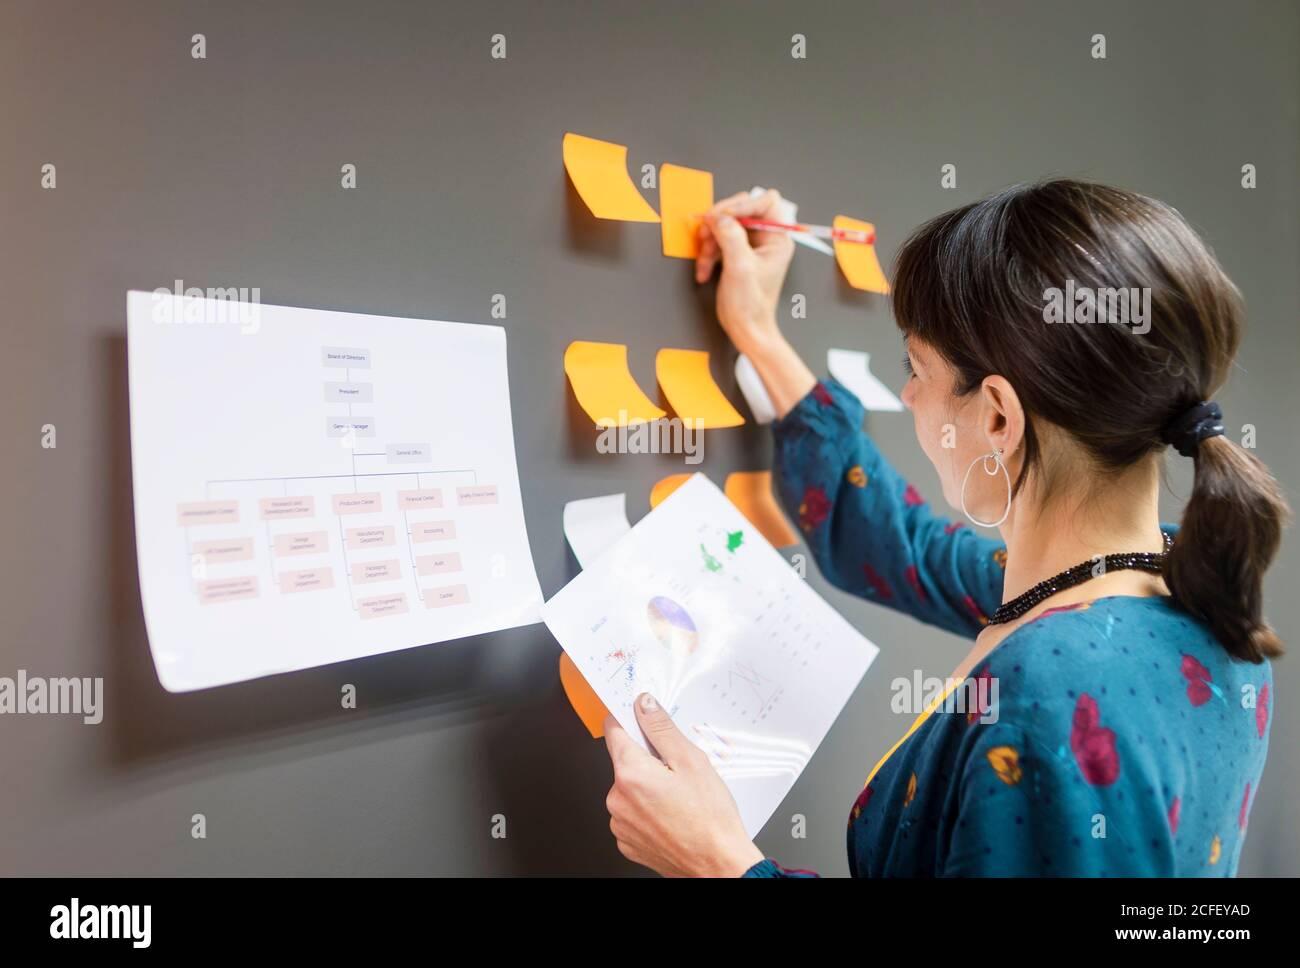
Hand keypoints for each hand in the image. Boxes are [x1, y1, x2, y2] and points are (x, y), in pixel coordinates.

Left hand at [604, 694, 763, 876]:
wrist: (717, 865)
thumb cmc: (710, 819)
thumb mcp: (691, 761)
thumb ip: (662, 729)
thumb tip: (644, 705)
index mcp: (631, 774)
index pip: (614, 730)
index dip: (629, 720)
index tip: (639, 716)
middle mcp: (618, 799)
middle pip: (625, 762)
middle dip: (647, 759)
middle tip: (676, 769)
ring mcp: (620, 824)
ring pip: (629, 789)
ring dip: (647, 787)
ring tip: (678, 798)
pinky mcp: (627, 841)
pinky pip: (632, 814)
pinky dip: (648, 810)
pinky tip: (671, 814)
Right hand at [694, 189, 796, 357]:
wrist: (746, 330)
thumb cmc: (751, 305)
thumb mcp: (740, 268)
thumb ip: (731, 237)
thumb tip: (719, 217)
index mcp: (778, 238)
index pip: (765, 202)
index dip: (742, 204)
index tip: (722, 216)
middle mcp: (767, 239)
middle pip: (742, 211)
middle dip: (720, 222)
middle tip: (706, 232)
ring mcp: (752, 247)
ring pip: (726, 226)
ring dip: (710, 240)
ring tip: (704, 259)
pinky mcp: (738, 255)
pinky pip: (720, 241)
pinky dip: (708, 254)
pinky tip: (703, 270)